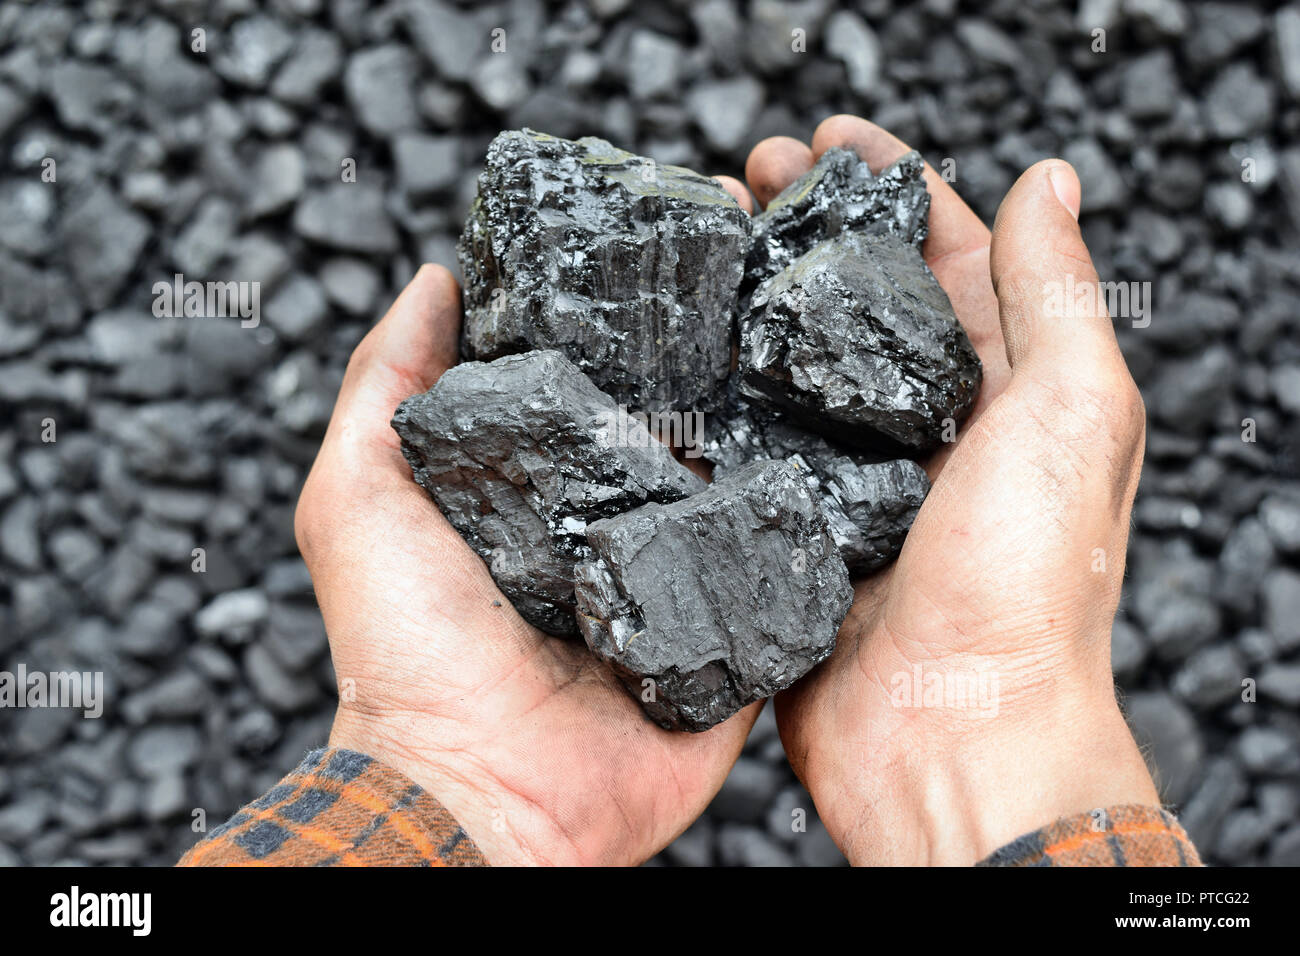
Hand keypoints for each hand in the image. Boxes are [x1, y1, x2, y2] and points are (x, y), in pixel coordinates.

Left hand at [295, 263, 760, 865]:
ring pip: (741, 505)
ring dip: (768, 452)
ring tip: (802, 374)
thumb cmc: (401, 648)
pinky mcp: (731, 648)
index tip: (658, 263)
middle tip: (754, 305)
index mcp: (539, 500)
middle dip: (712, 384)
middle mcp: (611, 539)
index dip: (619, 339)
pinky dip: (806, 544)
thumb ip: (384, 387)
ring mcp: (677, 595)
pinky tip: (836, 475)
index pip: (592, 398)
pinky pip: (783, 587)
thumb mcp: (357, 497)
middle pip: (677, 442)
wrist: (475, 788)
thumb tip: (435, 279)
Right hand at [750, 116, 1159, 864]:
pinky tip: (671, 356)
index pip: (948, 255)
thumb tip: (1052, 183)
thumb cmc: (1027, 590)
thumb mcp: (1067, 414)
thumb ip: (1054, 295)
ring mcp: (850, 482)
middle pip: (859, 299)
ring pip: (792, 365)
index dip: (891, 185)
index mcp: (1002, 392)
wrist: (951, 738)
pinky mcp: (789, 532)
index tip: (831, 137)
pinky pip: (745, 448)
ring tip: (699, 240)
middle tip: (744, 173)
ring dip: (751, 297)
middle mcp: (925, 431)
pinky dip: (712, 398)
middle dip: (806, 226)